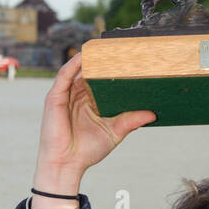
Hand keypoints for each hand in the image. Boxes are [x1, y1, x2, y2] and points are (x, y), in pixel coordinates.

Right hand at [33, 53, 155, 201]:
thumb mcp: (114, 132)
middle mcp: (77, 95)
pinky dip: (74, 63)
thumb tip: (153, 114)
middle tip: (118, 46)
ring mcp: (65, 95)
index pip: (100, 79)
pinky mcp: (55, 97)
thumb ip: (131, 120)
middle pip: (89, 71)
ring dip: (89, 56)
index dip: (111, 68)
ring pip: (77, 69)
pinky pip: (65, 74)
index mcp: (89, 102)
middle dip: (102, 58)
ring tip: (103, 44)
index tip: (127, 57)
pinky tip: (84, 54)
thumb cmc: (86, 151)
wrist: (66, 165)